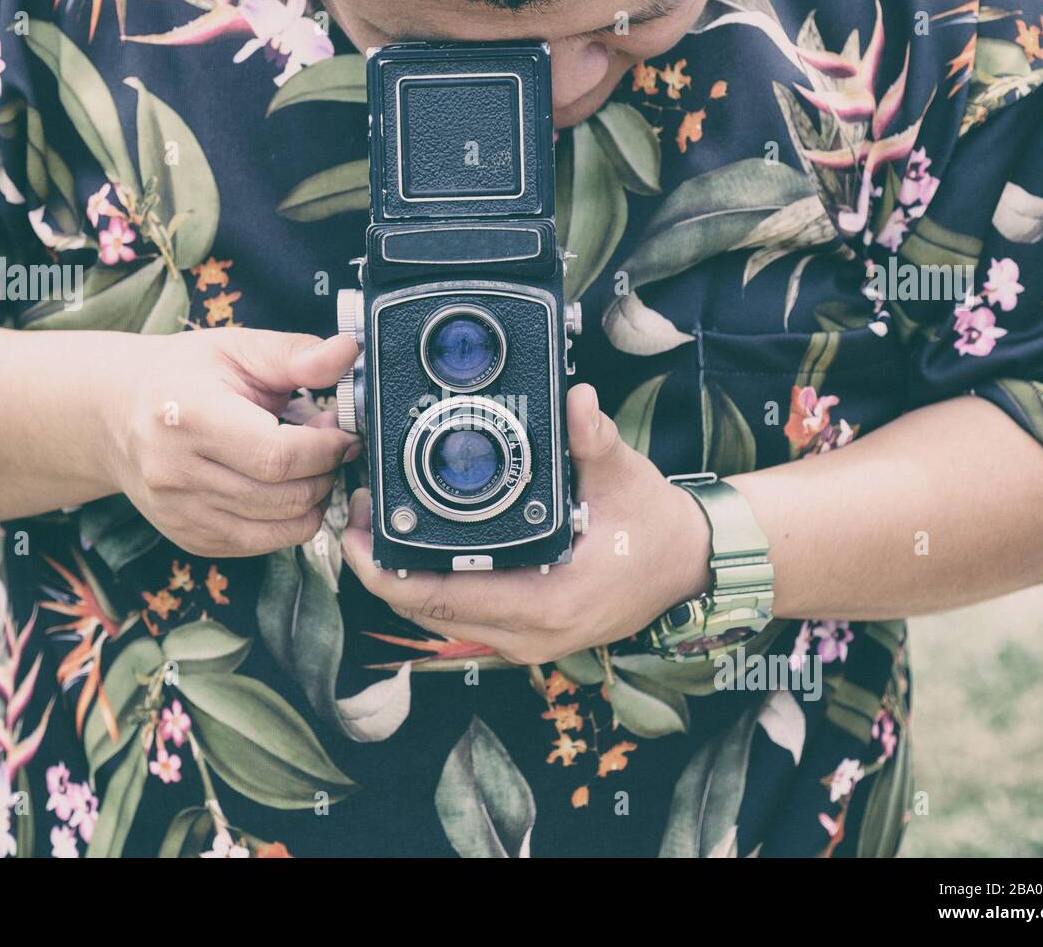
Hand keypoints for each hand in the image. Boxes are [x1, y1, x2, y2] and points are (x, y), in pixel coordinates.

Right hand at [98, 328, 360, 556]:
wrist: (114, 416)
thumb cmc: (181, 377)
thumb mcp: (236, 349)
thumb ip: (296, 355)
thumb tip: (349, 352)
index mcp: (188, 417)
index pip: (277, 455)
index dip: (325, 449)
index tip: (342, 432)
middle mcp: (177, 473)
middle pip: (285, 496)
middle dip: (326, 473)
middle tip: (330, 446)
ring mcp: (181, 514)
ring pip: (282, 527)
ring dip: (315, 498)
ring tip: (310, 465)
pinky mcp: (190, 539)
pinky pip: (263, 544)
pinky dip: (290, 520)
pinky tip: (286, 487)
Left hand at [341, 383, 710, 664]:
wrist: (687, 567)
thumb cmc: (655, 529)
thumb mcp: (625, 479)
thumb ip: (594, 441)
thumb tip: (575, 401)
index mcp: (547, 603)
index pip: (441, 600)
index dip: (384, 571)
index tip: (354, 532)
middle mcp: (530, 635)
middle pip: (427, 614)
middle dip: (380, 571)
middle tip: (354, 518)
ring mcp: (527, 641)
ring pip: (439, 621)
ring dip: (401, 580)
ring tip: (375, 529)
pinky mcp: (526, 634)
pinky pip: (461, 619)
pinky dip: (431, 588)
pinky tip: (415, 552)